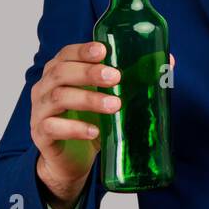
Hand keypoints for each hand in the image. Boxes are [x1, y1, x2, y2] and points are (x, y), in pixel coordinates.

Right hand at [30, 41, 174, 197]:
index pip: (66, 54)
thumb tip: (168, 61)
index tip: (104, 50)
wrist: (71, 158)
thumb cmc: (90, 119)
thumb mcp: (108, 97)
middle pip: (61, 73)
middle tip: (116, 77)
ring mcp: (40, 110)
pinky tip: (94, 132)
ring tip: (115, 105)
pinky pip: (53, 128)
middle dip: (88, 72)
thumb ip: (132, 79)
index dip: (83, 50)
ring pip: (58, 98)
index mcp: (60, 71)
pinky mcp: (41, 134)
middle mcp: (45, 87)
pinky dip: (75, 129)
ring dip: (88, 99)